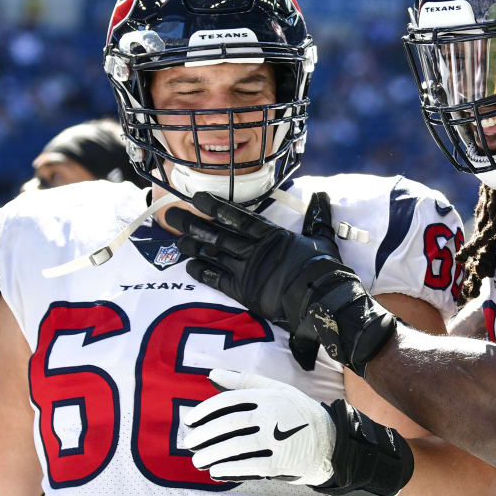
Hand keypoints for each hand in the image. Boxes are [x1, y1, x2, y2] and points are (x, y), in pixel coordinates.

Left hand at [172, 192, 396, 374]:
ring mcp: (246, 270)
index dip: (216, 207)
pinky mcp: (243, 292)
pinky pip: (217, 279)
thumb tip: (321, 197)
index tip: (197, 198)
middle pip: (217, 234)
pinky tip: (188, 266)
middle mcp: (254, 250)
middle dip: (193, 223)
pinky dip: (202, 272)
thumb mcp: (322, 239)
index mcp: (271, 235)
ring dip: (193, 246)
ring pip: (213, 254)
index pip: (237, 217)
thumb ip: (317, 218)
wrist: (320, 298)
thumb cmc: (323, 269)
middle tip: (171, 215)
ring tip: (176, 239)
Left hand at [184, 369, 335, 484]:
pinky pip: (250, 466)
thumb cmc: (297, 414)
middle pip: (230, 424)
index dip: (205, 411)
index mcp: (269, 396)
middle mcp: (272, 415)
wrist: (330, 442)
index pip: (229, 401)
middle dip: (205, 435)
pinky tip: (216, 471)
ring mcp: (277, 440)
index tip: (190, 421)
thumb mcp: (276, 390)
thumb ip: (244, 382)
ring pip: (236, 446)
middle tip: (189, 443)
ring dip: (212, 454)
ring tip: (197, 460)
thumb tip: (212, 374)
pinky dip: (230, 469)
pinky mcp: (282, 462)